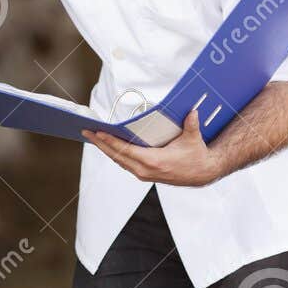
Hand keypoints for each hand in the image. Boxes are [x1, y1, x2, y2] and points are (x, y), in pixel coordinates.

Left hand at [85, 108, 221, 186]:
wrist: (202, 173)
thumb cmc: (196, 155)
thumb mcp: (194, 139)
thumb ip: (191, 125)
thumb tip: (192, 112)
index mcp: (154, 162)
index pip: (126, 150)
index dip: (110, 141)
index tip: (98, 133)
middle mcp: (145, 170)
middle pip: (117, 156)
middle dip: (100, 143)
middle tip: (86, 131)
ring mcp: (143, 174)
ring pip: (119, 160)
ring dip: (105, 149)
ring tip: (92, 137)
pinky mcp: (144, 175)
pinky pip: (124, 163)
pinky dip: (114, 154)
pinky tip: (106, 146)